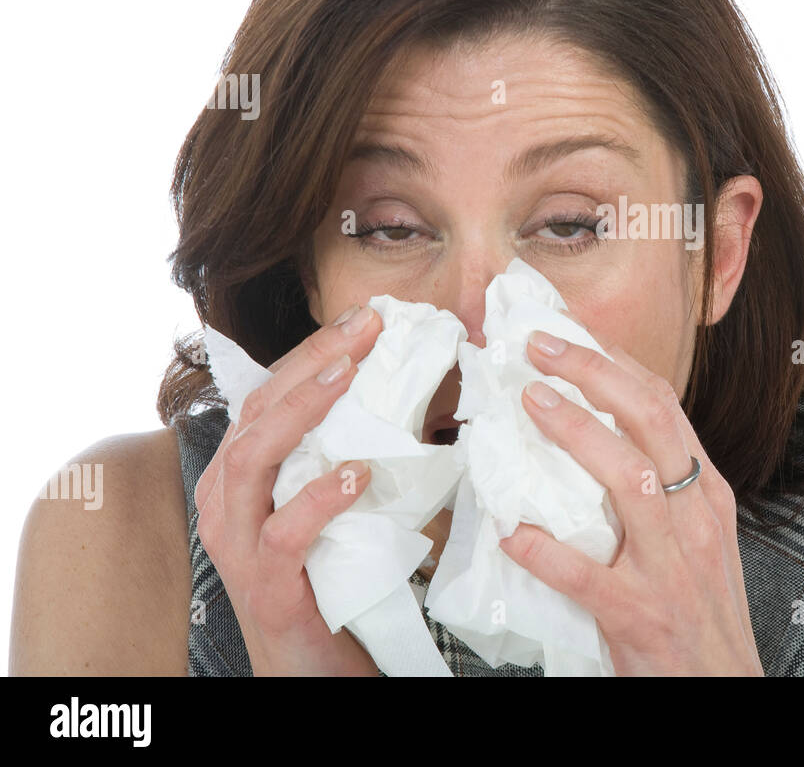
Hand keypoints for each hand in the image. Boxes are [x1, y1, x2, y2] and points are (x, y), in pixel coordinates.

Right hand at [194, 304, 384, 675]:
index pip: (269, 395)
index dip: (313, 352)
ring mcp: (238, 543)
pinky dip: (318, 498)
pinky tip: (357, 474)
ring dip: (304, 414)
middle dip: (312, 362)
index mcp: (239, 474)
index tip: (364, 318)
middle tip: (367, 328)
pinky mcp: (267, 585)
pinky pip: (282, 533)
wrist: (309, 665)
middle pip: (258, 413)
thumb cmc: (322, 574)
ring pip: (254, 461)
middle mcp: (225, 500)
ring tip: (351, 378)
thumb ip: (338, 451)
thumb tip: (397, 393)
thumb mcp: (325, 502)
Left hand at [500, 322, 763, 675]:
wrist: (724, 688)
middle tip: (539, 346)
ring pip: (627, 480)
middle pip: (651, 421)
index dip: (615, 363)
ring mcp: (669, 567)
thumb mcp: (698, 538)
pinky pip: (586, 575)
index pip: (665, 408)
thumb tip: (591, 442)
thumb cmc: (701, 610)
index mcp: (706, 495)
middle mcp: (694, 519)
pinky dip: (546, 551)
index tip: (570, 332)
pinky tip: (512, 533)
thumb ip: (658, 492)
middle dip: (593, 374)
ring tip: (529, 402)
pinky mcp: (639, 615)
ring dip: (575, 434)